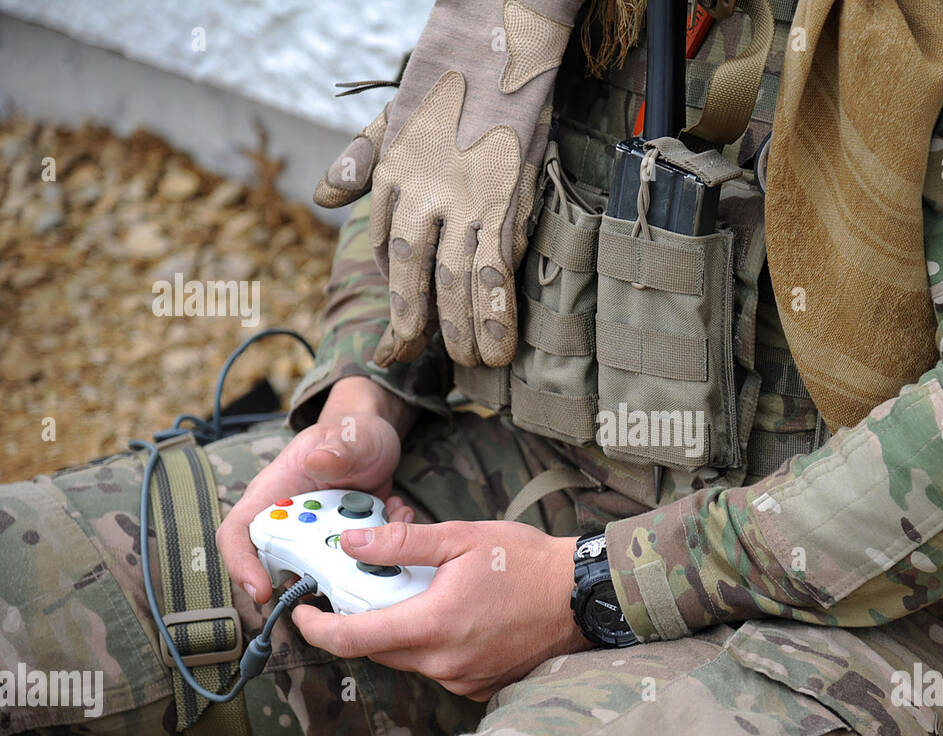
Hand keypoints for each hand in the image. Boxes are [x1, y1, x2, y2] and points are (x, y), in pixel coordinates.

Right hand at [217, 378, 415, 603]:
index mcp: (272, 492)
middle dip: (305, 576)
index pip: (237, 533)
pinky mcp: (344, 544)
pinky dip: (382, 551)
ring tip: (385, 523)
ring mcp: (317, 536)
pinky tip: (398, 514)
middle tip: (343, 571)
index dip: (240, 564)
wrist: (376, 442)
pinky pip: (357, 563)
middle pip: (276, 565)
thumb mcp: (348, 437)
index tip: (260, 590)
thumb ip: (336, 451)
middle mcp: (289, 521)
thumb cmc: (351, 435)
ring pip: (321, 571)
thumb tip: (318, 463)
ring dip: (354, 562)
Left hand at [292, 521, 587, 701]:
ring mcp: (462, 679)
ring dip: (398, 630)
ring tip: (418, 594)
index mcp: (432, 625)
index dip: (316, 628)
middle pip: (376, 649)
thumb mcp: (462, 537)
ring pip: (407, 659)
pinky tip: (451, 615)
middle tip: (362, 587)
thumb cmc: (527, 562)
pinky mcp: (478, 686)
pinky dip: (430, 644)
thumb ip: (403, 543)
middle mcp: (443, 662)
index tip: (301, 612)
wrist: (582, 596)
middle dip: (360, 620)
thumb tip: (352, 543)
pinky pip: (436, 668)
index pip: (352, 638)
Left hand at [312, 0, 585, 368]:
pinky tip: (499, 347)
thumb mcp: (393, 115)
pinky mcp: (501, 203)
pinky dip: (496, 314)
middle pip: (411, 274)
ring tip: (469, 364)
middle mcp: (419, 193)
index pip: (384, 246)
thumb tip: (321, 194)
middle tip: (416, 357)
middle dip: (413, 323)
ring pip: (453, 283)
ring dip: (460, 331)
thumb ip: (359, 158)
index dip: (395, 287)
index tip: (407, 319)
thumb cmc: (451, 83)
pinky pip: (494, 272)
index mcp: (391, 174)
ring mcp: (461, 201)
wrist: (497, 43)